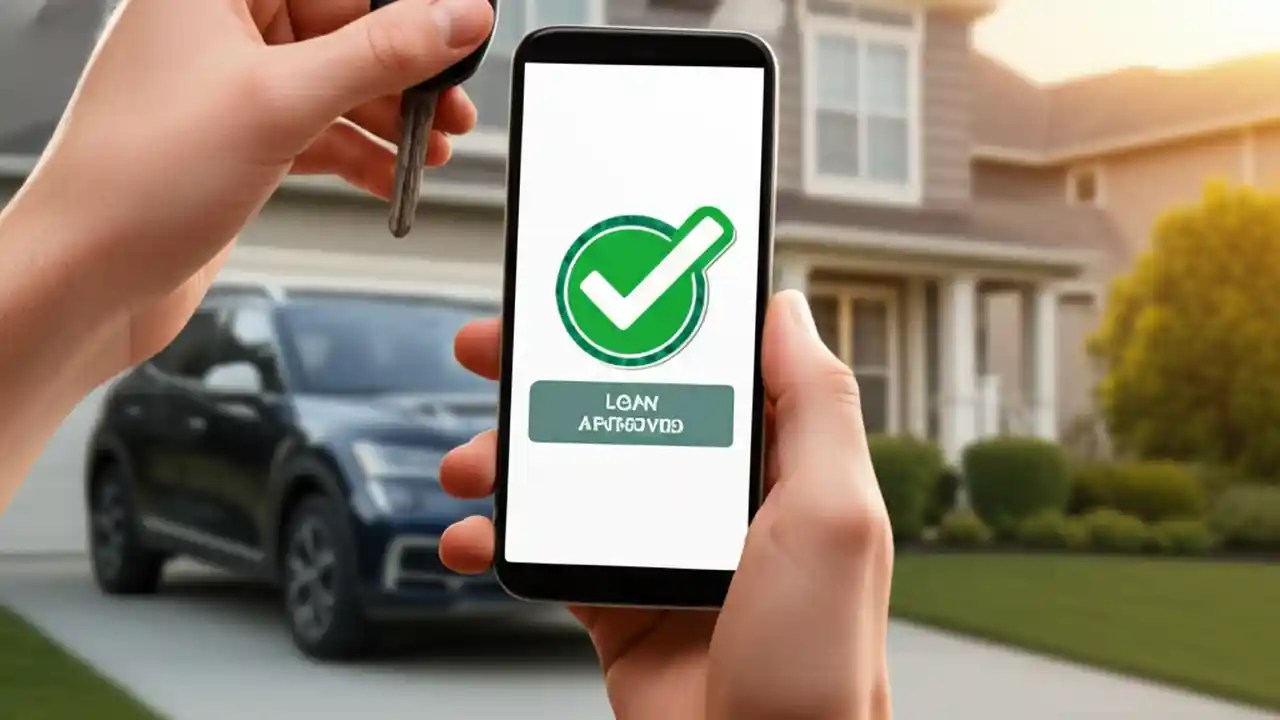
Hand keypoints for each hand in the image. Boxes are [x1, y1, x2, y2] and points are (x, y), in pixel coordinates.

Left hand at [12, 0, 493, 382]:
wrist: (86, 278)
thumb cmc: (139, 181)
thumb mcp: (283, 104)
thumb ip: (382, 54)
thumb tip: (457, 17)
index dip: (405, 7)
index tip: (461, 32)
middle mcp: (218, 26)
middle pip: (343, 28)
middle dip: (404, 70)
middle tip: (451, 104)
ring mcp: (228, 84)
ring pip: (336, 82)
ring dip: (390, 118)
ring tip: (434, 146)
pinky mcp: (239, 138)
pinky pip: (318, 128)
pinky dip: (360, 153)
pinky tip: (394, 175)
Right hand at [439, 291, 894, 719]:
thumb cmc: (819, 667)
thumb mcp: (834, 518)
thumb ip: (817, 408)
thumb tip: (788, 311)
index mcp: (777, 466)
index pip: (705, 367)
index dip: (645, 323)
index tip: (593, 290)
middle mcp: (717, 499)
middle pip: (620, 410)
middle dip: (548, 379)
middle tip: (491, 351)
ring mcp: (663, 548)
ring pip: (571, 474)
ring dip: (510, 460)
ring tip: (472, 465)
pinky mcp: (618, 599)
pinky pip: (547, 549)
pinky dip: (500, 539)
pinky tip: (475, 537)